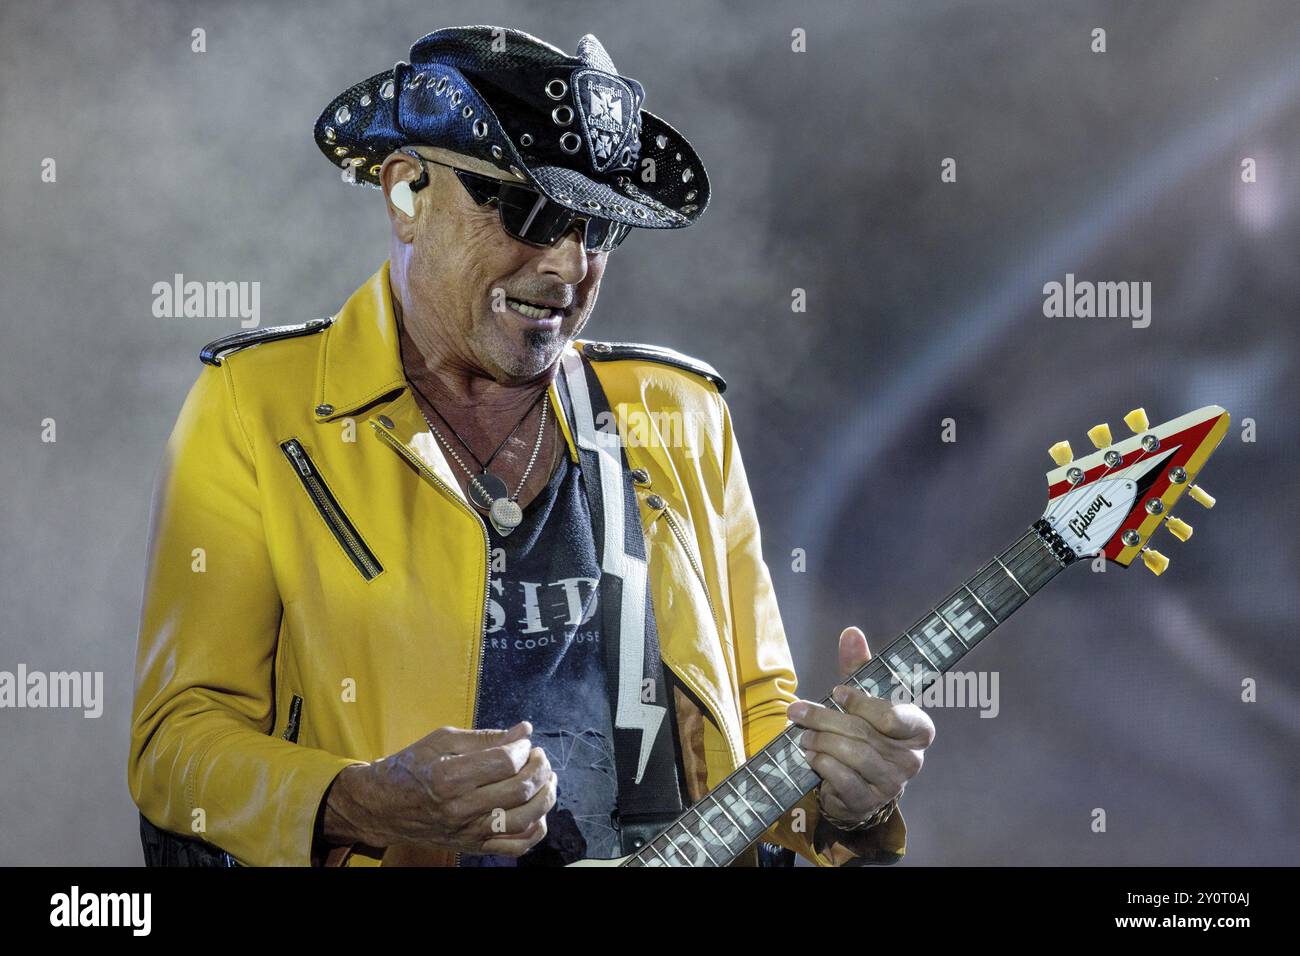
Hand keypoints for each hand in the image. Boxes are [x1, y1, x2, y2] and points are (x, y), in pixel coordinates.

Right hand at [322, 721, 556, 856]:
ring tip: (546, 778)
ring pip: (525, 820)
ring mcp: (468, 832)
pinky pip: (515, 847)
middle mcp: (460, 808)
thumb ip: (485, 738)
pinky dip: (535, 830)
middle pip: (519, 790)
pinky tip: (537, 811)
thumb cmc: (411, 767)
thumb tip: (524, 731)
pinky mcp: (472, 846)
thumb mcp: (441, 740)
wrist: (382, 806)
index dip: (523, 748)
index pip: (505, 762)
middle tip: (538, 756)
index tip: (523, 741)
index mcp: (450, 777)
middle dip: (539, 768)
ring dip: (545, 796)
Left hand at [787, 626, 934, 826]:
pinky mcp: (868, 802)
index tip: (837, 692)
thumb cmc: (864, 730)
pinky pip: (842, 778)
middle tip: (797, 710)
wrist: (858, 782)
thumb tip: (851, 632)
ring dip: (820, 740)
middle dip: (824, 718)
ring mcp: (891, 784)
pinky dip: (821, 763)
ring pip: (851, 755)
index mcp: (919, 730)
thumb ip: (859, 666)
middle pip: (863, 733)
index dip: (862, 703)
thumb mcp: (863, 698)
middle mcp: (912, 759)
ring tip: (803, 734)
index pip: (894, 716)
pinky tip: (811, 755)